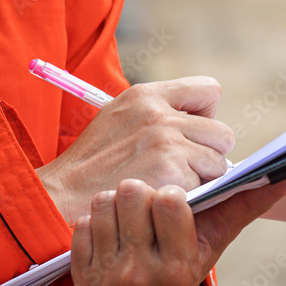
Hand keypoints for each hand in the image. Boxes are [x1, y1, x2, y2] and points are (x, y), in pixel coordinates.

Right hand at [36, 78, 234, 221]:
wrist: (62, 195)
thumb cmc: (93, 163)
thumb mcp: (119, 118)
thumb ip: (160, 113)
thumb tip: (204, 125)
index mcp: (147, 95)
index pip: (209, 89)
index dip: (207, 115)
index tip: (192, 133)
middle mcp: (160, 115)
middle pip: (222, 133)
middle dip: (209, 153)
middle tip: (183, 168)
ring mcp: (167, 143)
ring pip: (218, 162)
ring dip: (201, 177)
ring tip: (168, 183)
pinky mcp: (171, 172)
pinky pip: (205, 185)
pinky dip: (190, 196)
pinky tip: (161, 196)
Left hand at [70, 177, 285, 285]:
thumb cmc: (189, 253)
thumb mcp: (218, 234)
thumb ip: (247, 203)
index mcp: (180, 266)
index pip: (169, 199)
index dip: (172, 192)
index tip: (174, 199)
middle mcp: (143, 278)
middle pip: (132, 192)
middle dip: (143, 190)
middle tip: (149, 204)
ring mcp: (110, 280)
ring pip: (104, 202)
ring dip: (118, 203)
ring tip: (131, 218)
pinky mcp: (83, 279)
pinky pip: (82, 223)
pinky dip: (96, 222)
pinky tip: (112, 235)